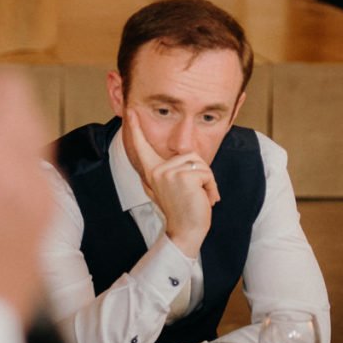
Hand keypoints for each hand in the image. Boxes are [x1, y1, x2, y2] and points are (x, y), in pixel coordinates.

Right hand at [123, 108, 217, 256]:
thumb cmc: (184, 210)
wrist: (186, 232)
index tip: (130, 111)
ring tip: (199, 197)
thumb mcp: (174, 187)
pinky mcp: (184, 177)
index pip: (142, 147)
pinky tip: (204, 200)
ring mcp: (169, 172)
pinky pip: (207, 173)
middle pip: (190, 154)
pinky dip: (211, 187)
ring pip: (200, 163)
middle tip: (196, 194)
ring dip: (207, 182)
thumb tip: (185, 156)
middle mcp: (157, 170)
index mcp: (152, 172)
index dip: (136, 128)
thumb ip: (173, 172)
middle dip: (202, 174)